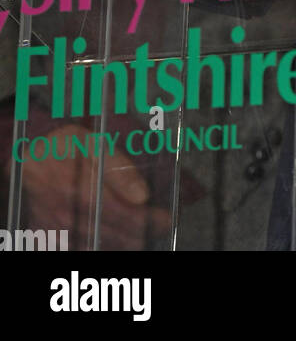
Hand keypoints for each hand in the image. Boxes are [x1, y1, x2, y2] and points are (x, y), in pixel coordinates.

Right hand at [19, 121, 170, 248]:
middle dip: (142, 233)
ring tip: (145, 233)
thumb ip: (119, 170)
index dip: (147, 221)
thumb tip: (143, 196)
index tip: (167, 219)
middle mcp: (68, 216)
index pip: (121, 215)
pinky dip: (105, 246)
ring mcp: (59, 231)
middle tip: (161, 226)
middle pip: (113, 236)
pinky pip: (84, 249)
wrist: (30, 159)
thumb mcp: (94, 145)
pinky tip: (121, 238)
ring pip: (100, 247)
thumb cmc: (66, 147)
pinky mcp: (53, 238)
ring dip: (126, 242)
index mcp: (80, 191)